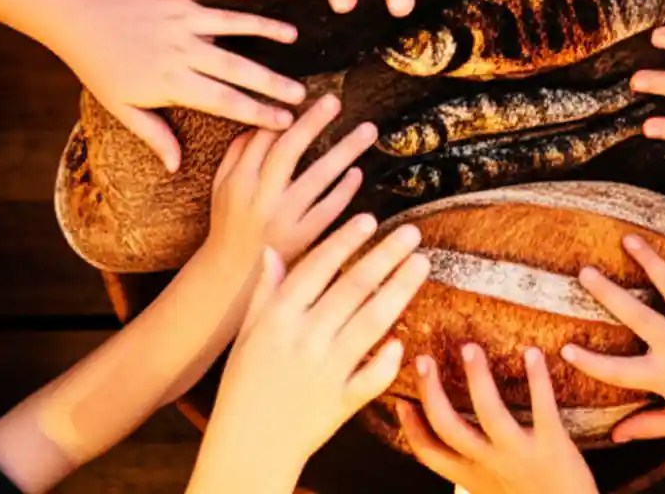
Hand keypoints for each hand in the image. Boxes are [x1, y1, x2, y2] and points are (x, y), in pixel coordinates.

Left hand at [54, 0, 303, 171]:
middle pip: (237, 72)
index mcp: (170, 84)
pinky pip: (223, 11)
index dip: (257, 113)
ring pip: (235, 36)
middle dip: (272, 85)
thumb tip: (177, 166)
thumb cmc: (97, 66)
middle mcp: (182, 55)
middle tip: (303, 96)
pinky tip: (269, 17)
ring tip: (297, 43)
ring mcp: (184, 26)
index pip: (223, 102)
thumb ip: (154, 134)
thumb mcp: (121, 107)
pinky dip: (249, 15)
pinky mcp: (182, 4)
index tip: (284, 123)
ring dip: (269, 39)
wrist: (76, 14)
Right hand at [190, 220, 429, 493]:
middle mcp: (303, 339)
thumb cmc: (245, 383)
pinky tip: (403, 341)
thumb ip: (265, 292)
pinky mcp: (341, 401)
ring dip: (399, 291)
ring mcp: (324, 371)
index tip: (370, 219)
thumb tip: (272, 251)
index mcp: (277, 318)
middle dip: (385, 256)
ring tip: (420, 264)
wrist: (246, 445)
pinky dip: (388, 359)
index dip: (344, 242)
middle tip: (412, 234)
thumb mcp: (247, 333)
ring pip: (370, 323)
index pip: (316, 268)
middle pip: (352, 289)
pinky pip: (372, 376)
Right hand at [202, 93, 377, 266]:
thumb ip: (235, 156)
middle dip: (313, 123)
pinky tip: (357, 173)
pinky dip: (344, 190)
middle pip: (289, 150)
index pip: (262, 138)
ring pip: (317, 177)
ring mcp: (283, 218)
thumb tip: (258, 124)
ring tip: (368, 130)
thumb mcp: (222, 189)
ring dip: (345, 151)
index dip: (285, 116)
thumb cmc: (229, 225)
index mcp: (238, 180)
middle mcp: (260, 196)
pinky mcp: (302, 238)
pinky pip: (328, 209)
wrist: (231, 276)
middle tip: (335, 101)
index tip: (307, 96)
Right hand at [399, 346, 597, 493]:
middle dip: (431, 391)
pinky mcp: (553, 444)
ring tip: (470, 348)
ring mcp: (520, 454)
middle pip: (448, 426)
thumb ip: (476, 465)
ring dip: (478, 378)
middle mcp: (490, 464)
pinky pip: (542, 406)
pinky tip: (533, 352)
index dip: (410, 427)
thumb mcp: (494, 488)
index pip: (429, 453)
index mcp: (473, 476)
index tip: (401, 399)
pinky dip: (537, 378)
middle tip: (423, 359)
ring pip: (490, 413)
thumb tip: (461, 431)